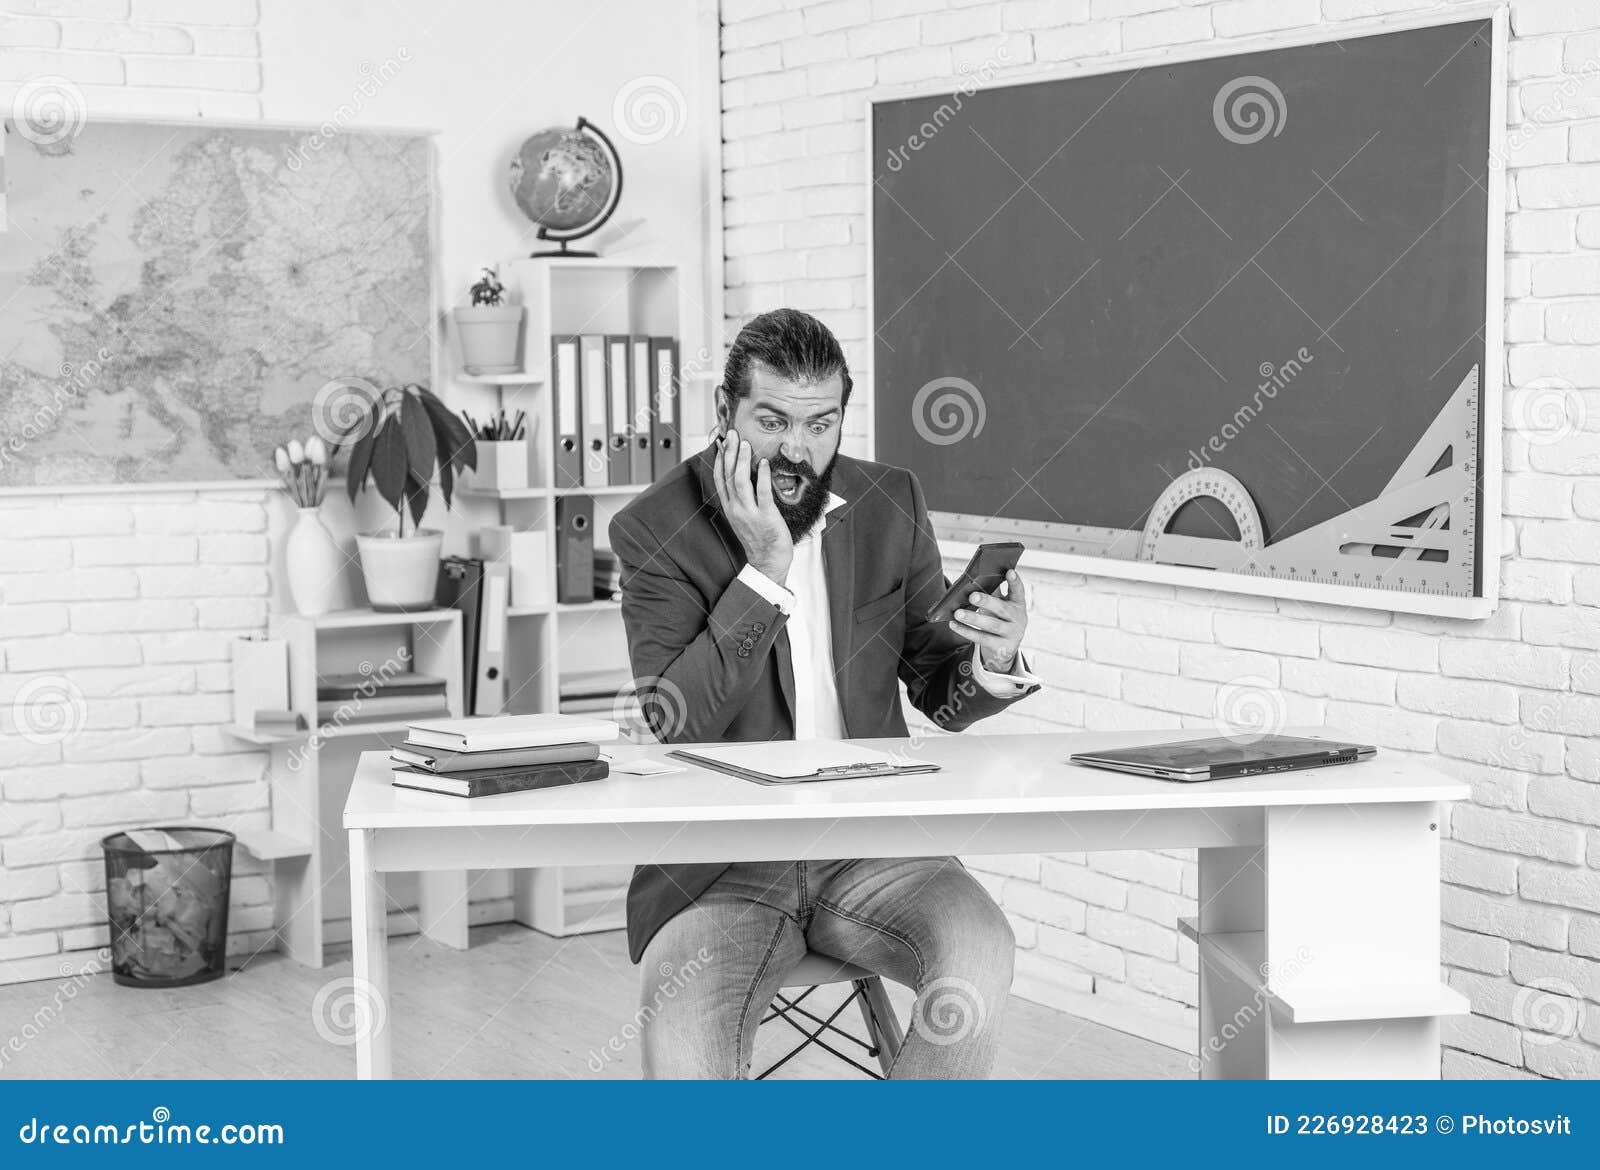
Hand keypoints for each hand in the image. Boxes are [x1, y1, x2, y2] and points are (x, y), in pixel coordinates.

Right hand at [713, 430, 792, 585]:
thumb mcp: (744, 518)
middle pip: (728, 476)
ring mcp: (749, 513)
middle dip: (729, 453)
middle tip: (732, 434)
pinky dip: (761, 476)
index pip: (720, 479)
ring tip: (745, 444)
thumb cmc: (759, 539)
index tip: (721, 442)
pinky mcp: (765, 516)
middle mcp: (736, 509)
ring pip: (740, 481)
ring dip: (742, 460)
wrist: (767, 562)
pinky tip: (763, 463)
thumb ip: (742, 499)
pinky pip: (761, 492)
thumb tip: (745, 477)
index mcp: (730, 508)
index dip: (719, 459)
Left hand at [950, 569, 1028, 672]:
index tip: (1009, 571)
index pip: (1019, 591)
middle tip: (972, 596)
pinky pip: (981, 638)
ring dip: (973, 618)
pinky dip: (966, 631)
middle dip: (987, 601)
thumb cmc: (1000, 620)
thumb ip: (993, 595)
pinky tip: (954, 624)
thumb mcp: (1002, 607)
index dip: (1015, 582)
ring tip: (958, 613)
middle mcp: (1018, 619)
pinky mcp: (1001, 648)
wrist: (1006, 649)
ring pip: (991, 625)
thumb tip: (974, 581)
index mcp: (1018, 605)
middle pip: (1002, 609)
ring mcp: (1011, 634)